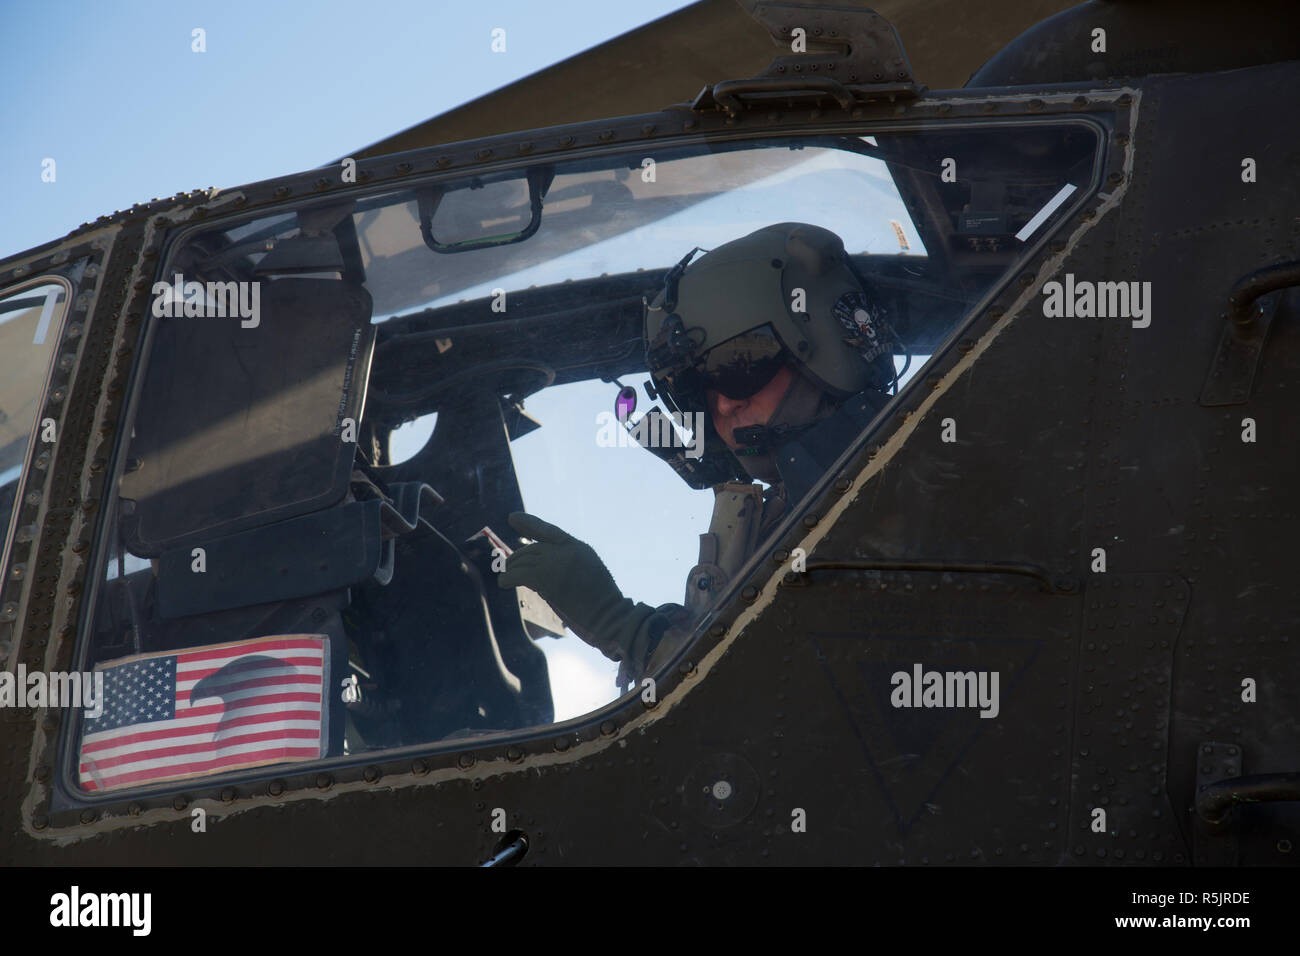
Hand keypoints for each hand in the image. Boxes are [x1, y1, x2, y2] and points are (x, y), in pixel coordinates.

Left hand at [497, 512, 663, 679]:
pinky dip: (507, 578)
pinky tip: (503, 583)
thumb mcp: (590, 573)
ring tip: (505, 576)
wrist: (609, 616)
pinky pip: (519, 574)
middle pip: (532, 549)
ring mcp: (555, 563)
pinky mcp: (546, 579)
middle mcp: (566, 550)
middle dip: (517, 557)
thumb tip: (542, 568)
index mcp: (578, 547)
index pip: (549, 531)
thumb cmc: (603, 603)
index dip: (529, 523)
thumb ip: (569, 563)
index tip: (512, 518)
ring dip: (511, 569)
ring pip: (523, 560)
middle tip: (508, 566)